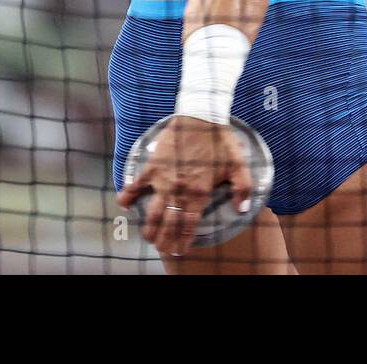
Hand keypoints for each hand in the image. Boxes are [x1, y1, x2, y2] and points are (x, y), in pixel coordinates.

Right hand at [117, 115, 253, 256]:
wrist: (200, 117)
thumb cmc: (220, 141)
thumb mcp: (238, 165)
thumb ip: (242, 189)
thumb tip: (242, 210)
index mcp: (199, 193)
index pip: (189, 224)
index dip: (183, 240)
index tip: (180, 250)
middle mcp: (179, 190)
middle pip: (169, 223)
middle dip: (165, 240)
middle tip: (162, 249)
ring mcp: (163, 180)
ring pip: (152, 211)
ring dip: (149, 227)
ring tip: (148, 238)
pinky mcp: (152, 167)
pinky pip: (136, 184)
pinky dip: (128, 195)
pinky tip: (123, 204)